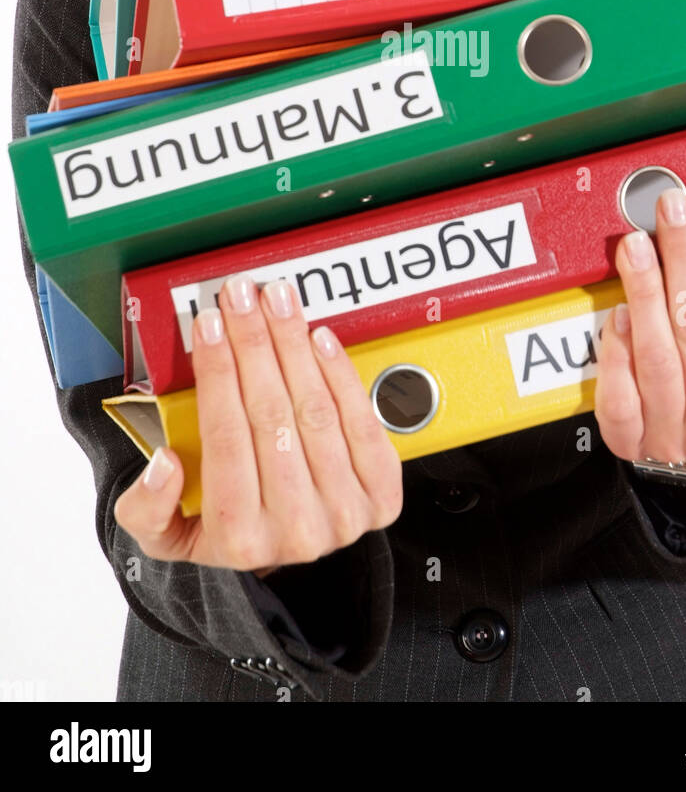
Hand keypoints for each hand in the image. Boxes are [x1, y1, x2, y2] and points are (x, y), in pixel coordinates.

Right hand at [113, 276, 402, 571]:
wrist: (285, 548)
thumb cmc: (226, 528)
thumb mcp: (165, 535)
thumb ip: (146, 509)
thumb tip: (163, 463)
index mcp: (238, 540)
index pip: (225, 437)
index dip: (216, 372)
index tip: (207, 325)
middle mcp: (296, 531)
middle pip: (271, 415)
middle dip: (252, 342)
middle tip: (240, 296)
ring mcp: (344, 514)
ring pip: (314, 410)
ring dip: (293, 344)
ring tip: (276, 301)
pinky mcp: (380, 495)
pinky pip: (360, 420)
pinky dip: (339, 372)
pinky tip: (318, 337)